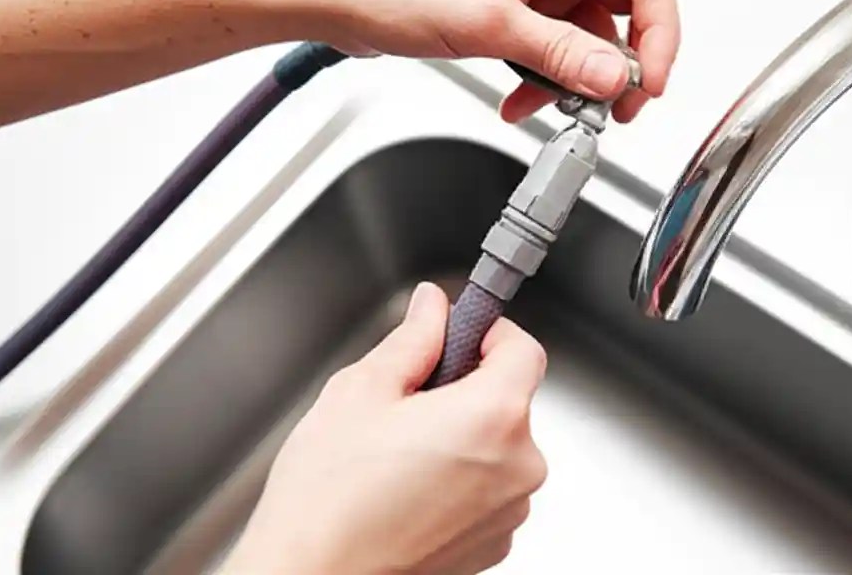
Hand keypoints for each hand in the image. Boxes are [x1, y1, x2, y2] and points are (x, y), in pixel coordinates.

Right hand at [220, 283, 547, 574]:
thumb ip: (412, 340)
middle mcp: (517, 467)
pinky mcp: (494, 544)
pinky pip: (489, 490)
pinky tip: (408, 489)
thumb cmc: (327, 500)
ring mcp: (509, 512)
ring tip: (397, 455)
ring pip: (498, 448)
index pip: (525, 350)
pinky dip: (460, 480)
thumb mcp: (361, 393)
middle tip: (407, 400)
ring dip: (462, 438)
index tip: (463, 333)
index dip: (492, 333)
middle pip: (510, 400)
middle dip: (465, 389)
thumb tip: (433, 307)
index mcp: (493, 417)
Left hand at [295, 0, 680, 123]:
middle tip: (615, 109)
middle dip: (620, 66)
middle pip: (623, 11)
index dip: (659, 32)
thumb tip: (617, 78)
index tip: (649, 82)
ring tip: (555, 108)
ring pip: (587, 39)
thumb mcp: (490, 24)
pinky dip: (545, 81)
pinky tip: (522, 102)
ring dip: (575, 81)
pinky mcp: (512, 10)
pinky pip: (552, 50)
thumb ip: (563, 54)